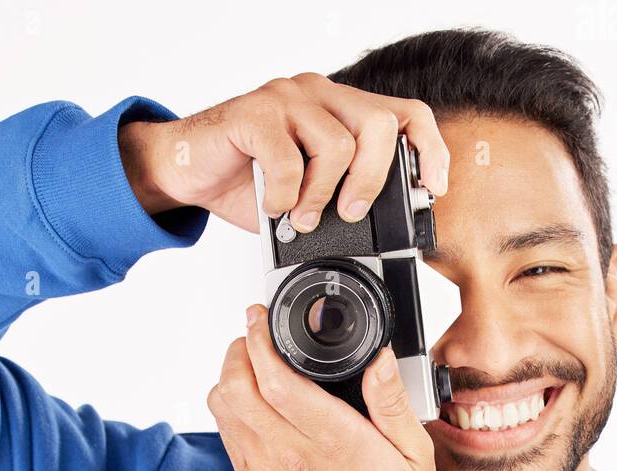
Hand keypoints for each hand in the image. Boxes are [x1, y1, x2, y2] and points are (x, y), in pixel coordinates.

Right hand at [119, 73, 448, 232]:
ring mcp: (286, 99)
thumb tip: (382, 229)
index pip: (405, 115)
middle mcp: (318, 94)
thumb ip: (341, 195)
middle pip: (378, 128)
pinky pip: (287, 158)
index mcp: (339, 109)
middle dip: (372, 182)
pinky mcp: (253, 113)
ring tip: (300, 218)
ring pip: (337, 144)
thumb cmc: (246, 179)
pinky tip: (272, 207)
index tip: (430, 190)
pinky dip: (284, 196)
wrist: (185, 168)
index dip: (429, 151)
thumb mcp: (306, 192)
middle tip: (349, 214)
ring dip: (321, 196)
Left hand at [209, 305, 437, 470]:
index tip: (260, 319)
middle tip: (253, 337)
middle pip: (236, 387)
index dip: (259, 339)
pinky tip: (253, 405)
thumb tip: (380, 359)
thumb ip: (393, 402)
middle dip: (238, 351)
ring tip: (252, 367)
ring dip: (231, 379)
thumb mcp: (414, 455)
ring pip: (223, 411)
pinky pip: (228, 438)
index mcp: (331, 441)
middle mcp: (289, 456)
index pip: (275, 378)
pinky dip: (232, 412)